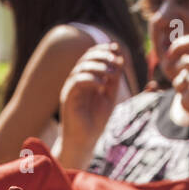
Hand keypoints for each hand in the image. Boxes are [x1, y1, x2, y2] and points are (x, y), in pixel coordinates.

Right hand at [58, 42, 125, 165]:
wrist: (84, 141)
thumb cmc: (96, 121)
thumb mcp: (110, 96)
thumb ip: (114, 80)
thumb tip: (121, 59)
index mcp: (85, 78)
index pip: (92, 56)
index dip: (104, 49)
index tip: (117, 48)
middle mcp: (76, 81)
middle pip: (86, 58)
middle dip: (102, 55)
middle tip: (116, 60)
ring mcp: (71, 88)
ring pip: (81, 67)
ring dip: (98, 66)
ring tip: (111, 73)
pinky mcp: (67, 97)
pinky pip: (76, 81)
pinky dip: (90, 79)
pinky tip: (101, 85)